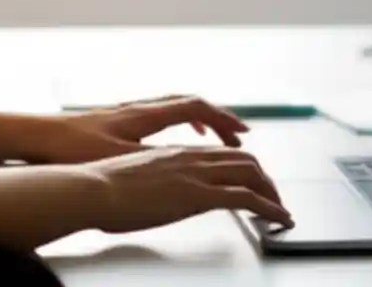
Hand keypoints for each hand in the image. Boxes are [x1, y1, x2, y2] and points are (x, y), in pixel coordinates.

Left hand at [31, 95, 249, 163]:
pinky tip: (170, 138)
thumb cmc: (72, 147)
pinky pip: (159, 114)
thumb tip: (188, 158)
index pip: (195, 107)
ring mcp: (127, 112)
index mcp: (145, 114)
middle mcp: (139, 107)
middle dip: (217, 117)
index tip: (242, 132)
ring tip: (210, 134)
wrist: (36, 137)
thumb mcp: (120, 157)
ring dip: (198, 118)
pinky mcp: (116, 121)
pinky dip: (177, 122)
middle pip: (189, 103)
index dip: (223, 118)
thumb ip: (155, 157)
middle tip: (235, 133)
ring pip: (173, 107)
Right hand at [90, 146, 293, 231]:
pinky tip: (279, 217)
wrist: (91, 189)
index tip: (252, 179)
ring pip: (250, 173)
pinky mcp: (197, 195)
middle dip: (264, 178)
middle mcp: (191, 157)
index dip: (243, 166)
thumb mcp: (135, 179)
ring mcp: (196, 174)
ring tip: (281, 209)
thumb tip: (159, 193)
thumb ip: (154, 181)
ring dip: (271, 192)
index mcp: (176, 153)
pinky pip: (245, 198)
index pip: (221, 154)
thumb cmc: (101, 189)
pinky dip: (269, 207)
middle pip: (243, 159)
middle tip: (273, 196)